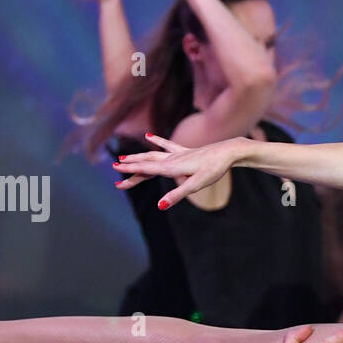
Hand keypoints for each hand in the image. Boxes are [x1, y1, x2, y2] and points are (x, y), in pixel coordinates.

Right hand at [113, 134, 241, 203]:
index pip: (146, 169)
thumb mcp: (196, 185)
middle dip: (130, 166)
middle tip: (114, 167)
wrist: (229, 152)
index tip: (115, 168)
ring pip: (152, 154)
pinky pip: (167, 145)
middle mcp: (172, 159)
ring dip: (138, 156)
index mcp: (172, 167)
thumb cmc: (214, 169)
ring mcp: (178, 154)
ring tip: (124, 157)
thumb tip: (160, 207)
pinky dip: (156, 140)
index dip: (130, 170)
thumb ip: (176, 195)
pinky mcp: (185, 151)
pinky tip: (148, 136)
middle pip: (146, 162)